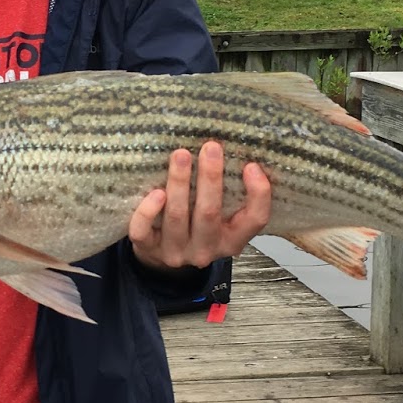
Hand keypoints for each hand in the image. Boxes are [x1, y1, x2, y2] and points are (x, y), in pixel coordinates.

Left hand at [129, 141, 271, 271]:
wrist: (161, 255)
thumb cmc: (195, 225)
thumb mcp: (222, 216)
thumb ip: (231, 193)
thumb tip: (234, 150)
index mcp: (231, 239)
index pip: (255, 220)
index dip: (258, 194)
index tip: (251, 166)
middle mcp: (206, 249)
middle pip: (209, 213)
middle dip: (210, 178)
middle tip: (211, 147)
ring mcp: (176, 251)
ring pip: (176, 217)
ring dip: (179, 183)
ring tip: (181, 155)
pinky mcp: (148, 248)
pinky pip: (144, 231)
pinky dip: (148, 211)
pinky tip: (155, 192)